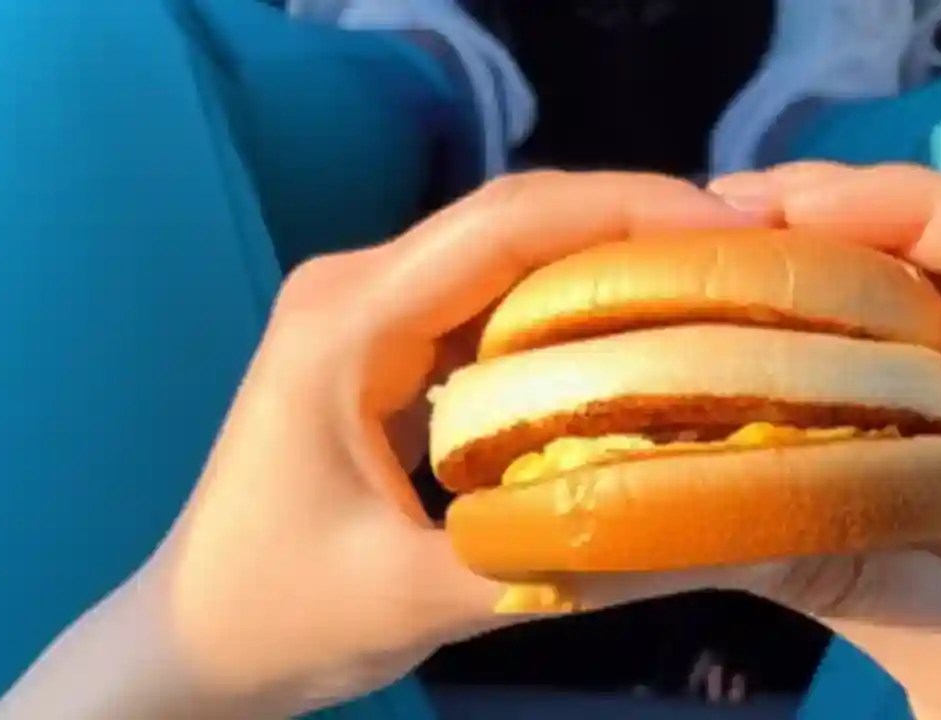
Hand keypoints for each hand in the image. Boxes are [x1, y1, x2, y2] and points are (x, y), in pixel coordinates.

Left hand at [0, 171, 764, 718]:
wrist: (195, 641)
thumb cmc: (278, 617)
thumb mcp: (419, 597)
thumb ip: (557, 562)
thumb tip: (703, 522)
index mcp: (347, 320)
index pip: (505, 227)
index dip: (626, 212)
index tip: (730, 234)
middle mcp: (356, 288)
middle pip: (515, 224)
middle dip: (633, 230)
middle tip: (745, 265)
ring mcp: (368, 313)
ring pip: (510, 261)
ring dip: (607, 268)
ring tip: (711, 294)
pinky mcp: (385, 350)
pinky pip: (492, 309)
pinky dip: (569, 318)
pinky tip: (635, 344)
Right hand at [709, 162, 940, 718]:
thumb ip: (852, 578)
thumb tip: (684, 511)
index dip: (911, 206)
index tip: (789, 212)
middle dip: (848, 217)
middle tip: (722, 223)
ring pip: (925, 303)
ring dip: (829, 267)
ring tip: (721, 261)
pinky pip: (889, 370)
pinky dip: (820, 340)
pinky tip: (750, 343)